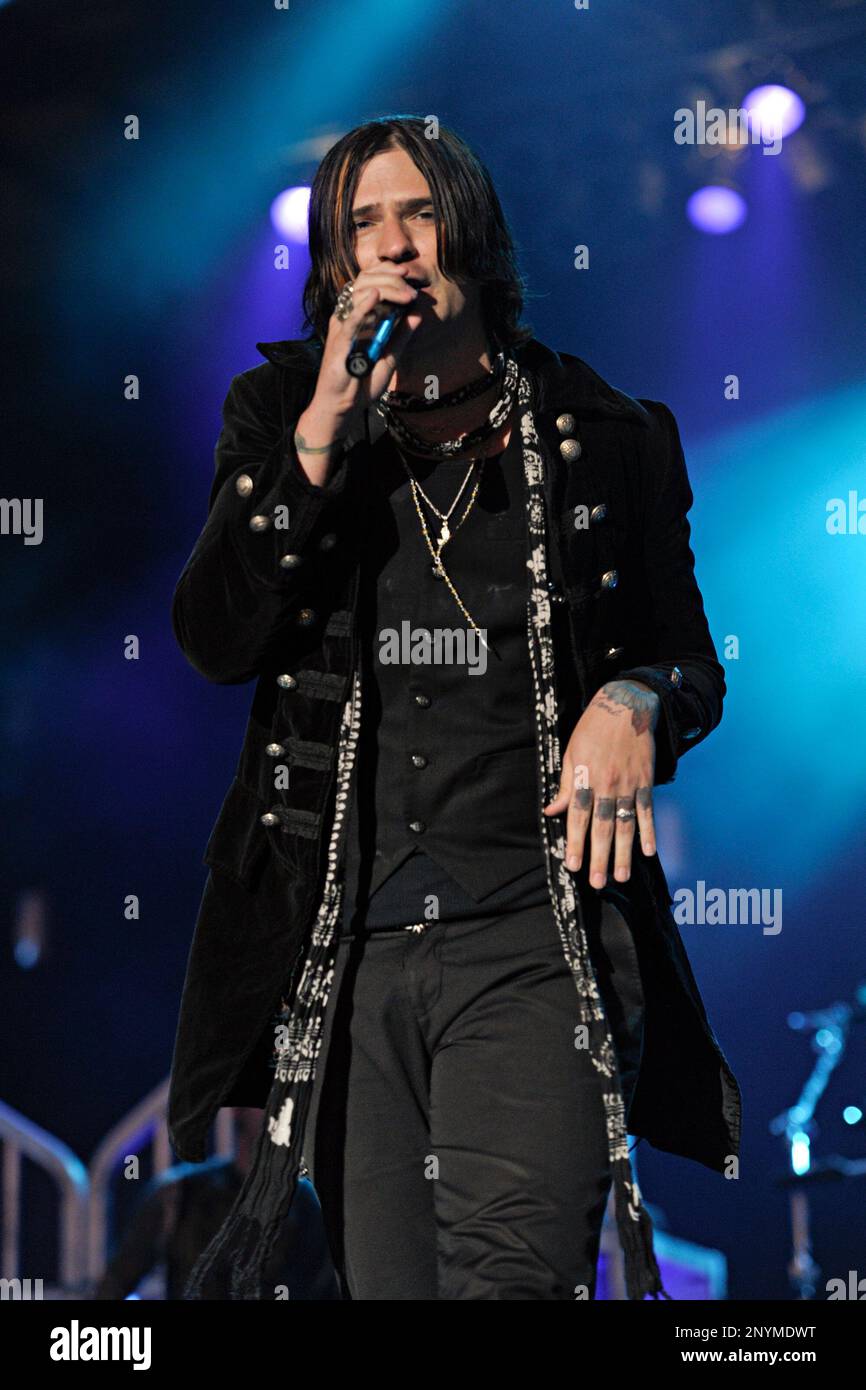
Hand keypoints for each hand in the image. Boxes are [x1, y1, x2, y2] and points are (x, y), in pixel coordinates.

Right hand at [309, 268, 425, 429]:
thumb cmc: (361, 383)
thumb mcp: (390, 357)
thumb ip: (402, 335)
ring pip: (358, 294)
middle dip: (391, 279)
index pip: (369, 281)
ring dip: (384, 290)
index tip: (408, 273)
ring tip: (404, 295)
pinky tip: (376, 297)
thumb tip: (418, 312)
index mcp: (358, 316)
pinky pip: (349, 320)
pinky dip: (363, 307)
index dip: (387, 272)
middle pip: (364, 281)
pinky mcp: (338, 343)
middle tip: (411, 289)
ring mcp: (341, 328)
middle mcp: (347, 317)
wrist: (343, 407)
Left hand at [542, 679, 659, 888]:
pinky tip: (649, 851)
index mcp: (584, 778)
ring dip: (624, 853)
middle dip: (599, 857)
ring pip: (625, 824)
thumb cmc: (593, 728)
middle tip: (597, 882)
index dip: (574, 842)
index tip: (572, 865)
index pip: (577, 817)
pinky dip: (649, 831)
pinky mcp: (645, 781)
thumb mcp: (571, 752)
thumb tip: (552, 810)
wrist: (625, 704)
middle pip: (602, 827)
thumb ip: (565, 785)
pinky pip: (647, 811)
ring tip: (621, 876)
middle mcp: (606, 784)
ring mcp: (628, 784)